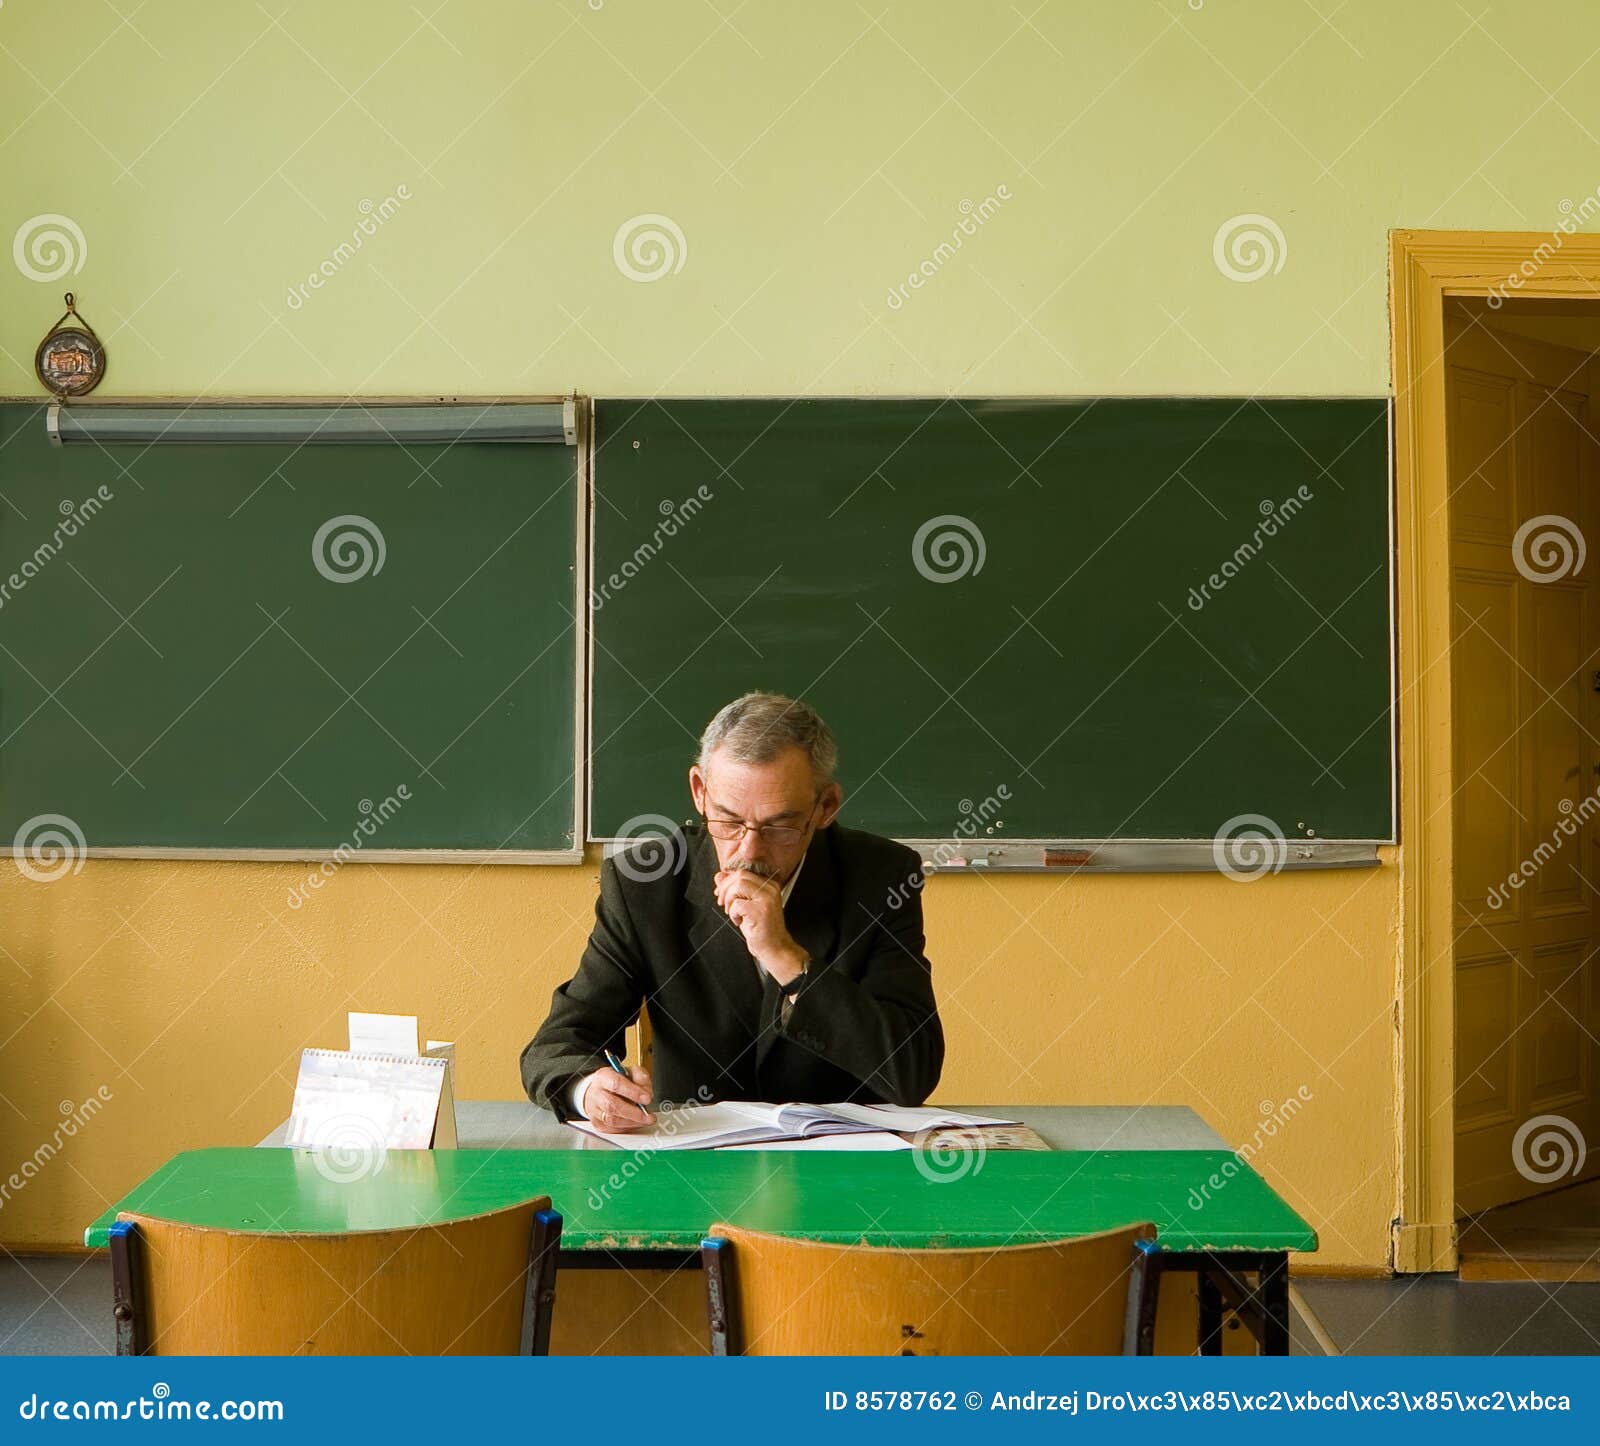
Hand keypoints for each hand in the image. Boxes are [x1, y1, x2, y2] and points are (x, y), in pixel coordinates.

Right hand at [580, 1065, 653, 1130]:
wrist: (598, 1090)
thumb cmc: (615, 1081)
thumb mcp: (630, 1071)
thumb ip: (640, 1078)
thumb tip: (647, 1092)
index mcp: (603, 1077)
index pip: (616, 1084)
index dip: (633, 1092)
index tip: (647, 1098)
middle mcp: (596, 1093)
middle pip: (612, 1105)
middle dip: (634, 1113)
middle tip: (649, 1116)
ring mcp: (594, 1110)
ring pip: (612, 1120)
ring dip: (632, 1122)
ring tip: (645, 1120)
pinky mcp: (597, 1123)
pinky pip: (612, 1129)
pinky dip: (626, 1128)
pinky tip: (635, 1123)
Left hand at [714, 868, 804, 983]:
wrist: (775, 948)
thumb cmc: (760, 928)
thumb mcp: (745, 905)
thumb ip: (733, 889)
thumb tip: (719, 876)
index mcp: (769, 884)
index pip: (743, 873)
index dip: (727, 881)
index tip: (720, 893)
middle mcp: (770, 888)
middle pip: (739, 876)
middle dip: (725, 889)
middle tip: (722, 903)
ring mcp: (767, 899)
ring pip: (737, 886)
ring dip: (729, 901)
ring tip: (733, 914)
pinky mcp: (760, 910)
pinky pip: (737, 904)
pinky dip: (733, 914)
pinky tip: (739, 921)